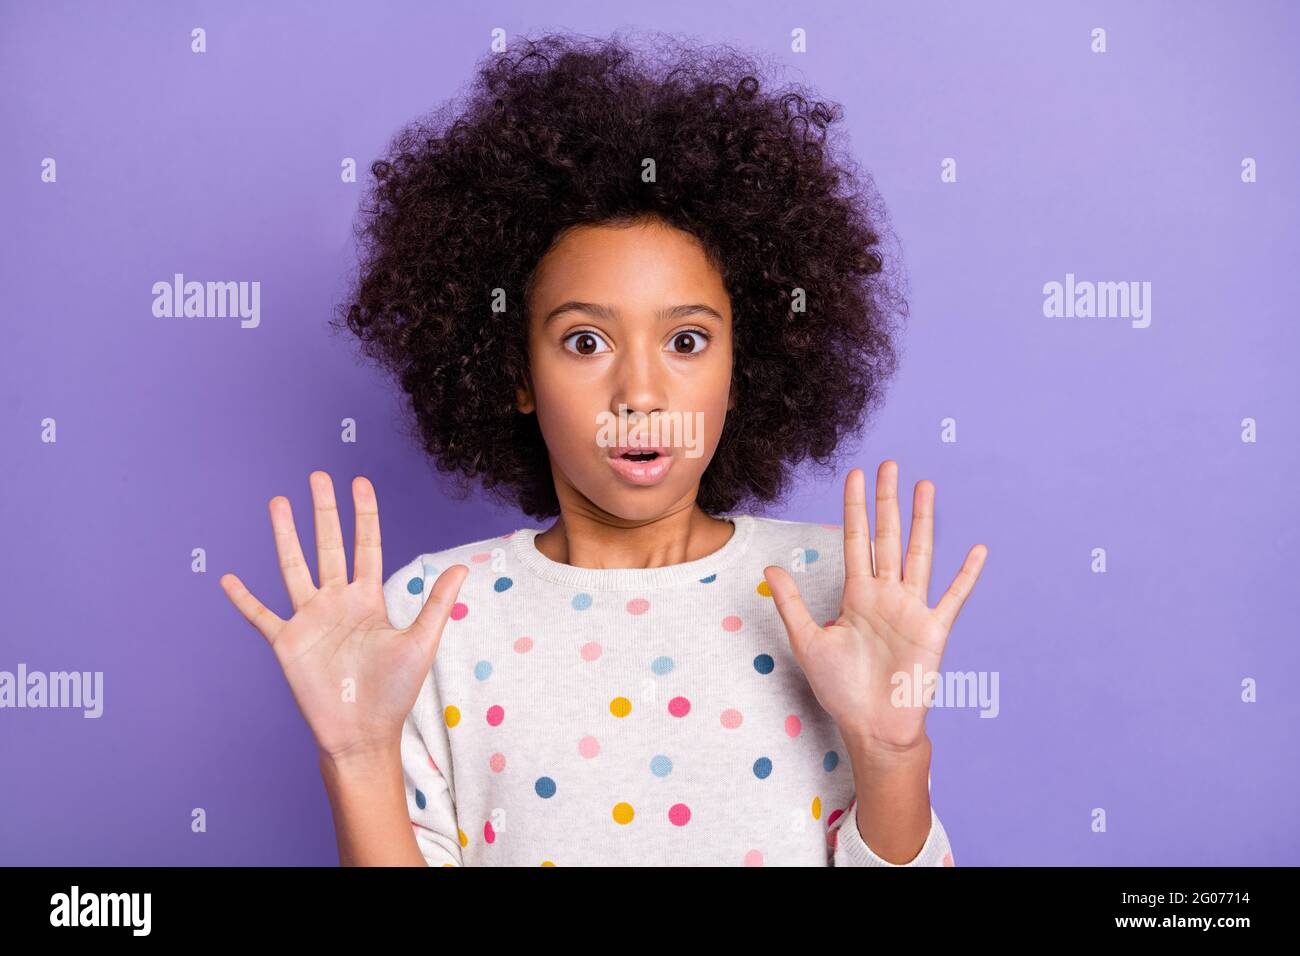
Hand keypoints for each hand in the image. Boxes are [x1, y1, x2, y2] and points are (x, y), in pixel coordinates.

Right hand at [220, 471, 467, 763]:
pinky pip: (261, 616)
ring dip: (285, 535)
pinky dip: (244, 599)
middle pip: (329, 545)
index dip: (363, 515)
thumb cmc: (394, 693)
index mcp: (368, 600)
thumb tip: (462, 567)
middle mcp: (337, 603)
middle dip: (324, 511)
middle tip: (318, 476)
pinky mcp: (287, 643)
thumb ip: (436, 603)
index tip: (359, 483)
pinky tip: (229, 579)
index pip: (366, 546)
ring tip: (278, 502)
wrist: (363, 733)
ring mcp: (310, 620)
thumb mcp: (421, 643)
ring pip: (294, 567)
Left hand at [763, 462, 986, 758]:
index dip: (855, 508)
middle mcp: (886, 595)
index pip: (855, 541)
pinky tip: (978, 549)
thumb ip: (792, 603)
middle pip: (886, 537)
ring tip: (926, 486)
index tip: (855, 475)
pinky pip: (953, 596)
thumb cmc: (841, 690)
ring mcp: (912, 609)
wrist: (873, 728)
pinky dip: (967, 574)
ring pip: (918, 553)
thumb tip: (771, 566)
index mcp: (857, 596)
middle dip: (887, 500)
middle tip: (889, 464)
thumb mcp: (808, 642)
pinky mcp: (934, 629)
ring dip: (923, 520)